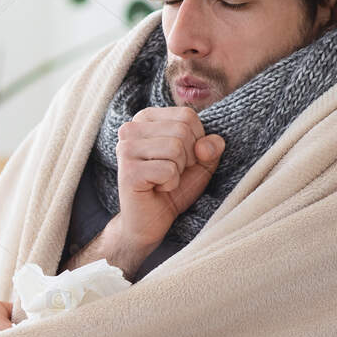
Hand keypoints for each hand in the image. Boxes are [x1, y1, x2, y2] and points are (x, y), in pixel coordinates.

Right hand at [114, 107, 224, 250]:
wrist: (150, 221)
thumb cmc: (173, 188)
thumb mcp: (200, 163)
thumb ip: (211, 147)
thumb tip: (208, 144)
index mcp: (145, 119)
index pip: (187, 116)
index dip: (196, 140)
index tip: (180, 159)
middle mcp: (130, 129)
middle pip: (182, 131)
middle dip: (187, 158)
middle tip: (170, 173)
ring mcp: (125, 149)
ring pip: (175, 148)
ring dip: (178, 171)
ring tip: (163, 180)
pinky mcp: (128, 170)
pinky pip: (168, 170)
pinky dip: (170, 184)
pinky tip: (156, 189)